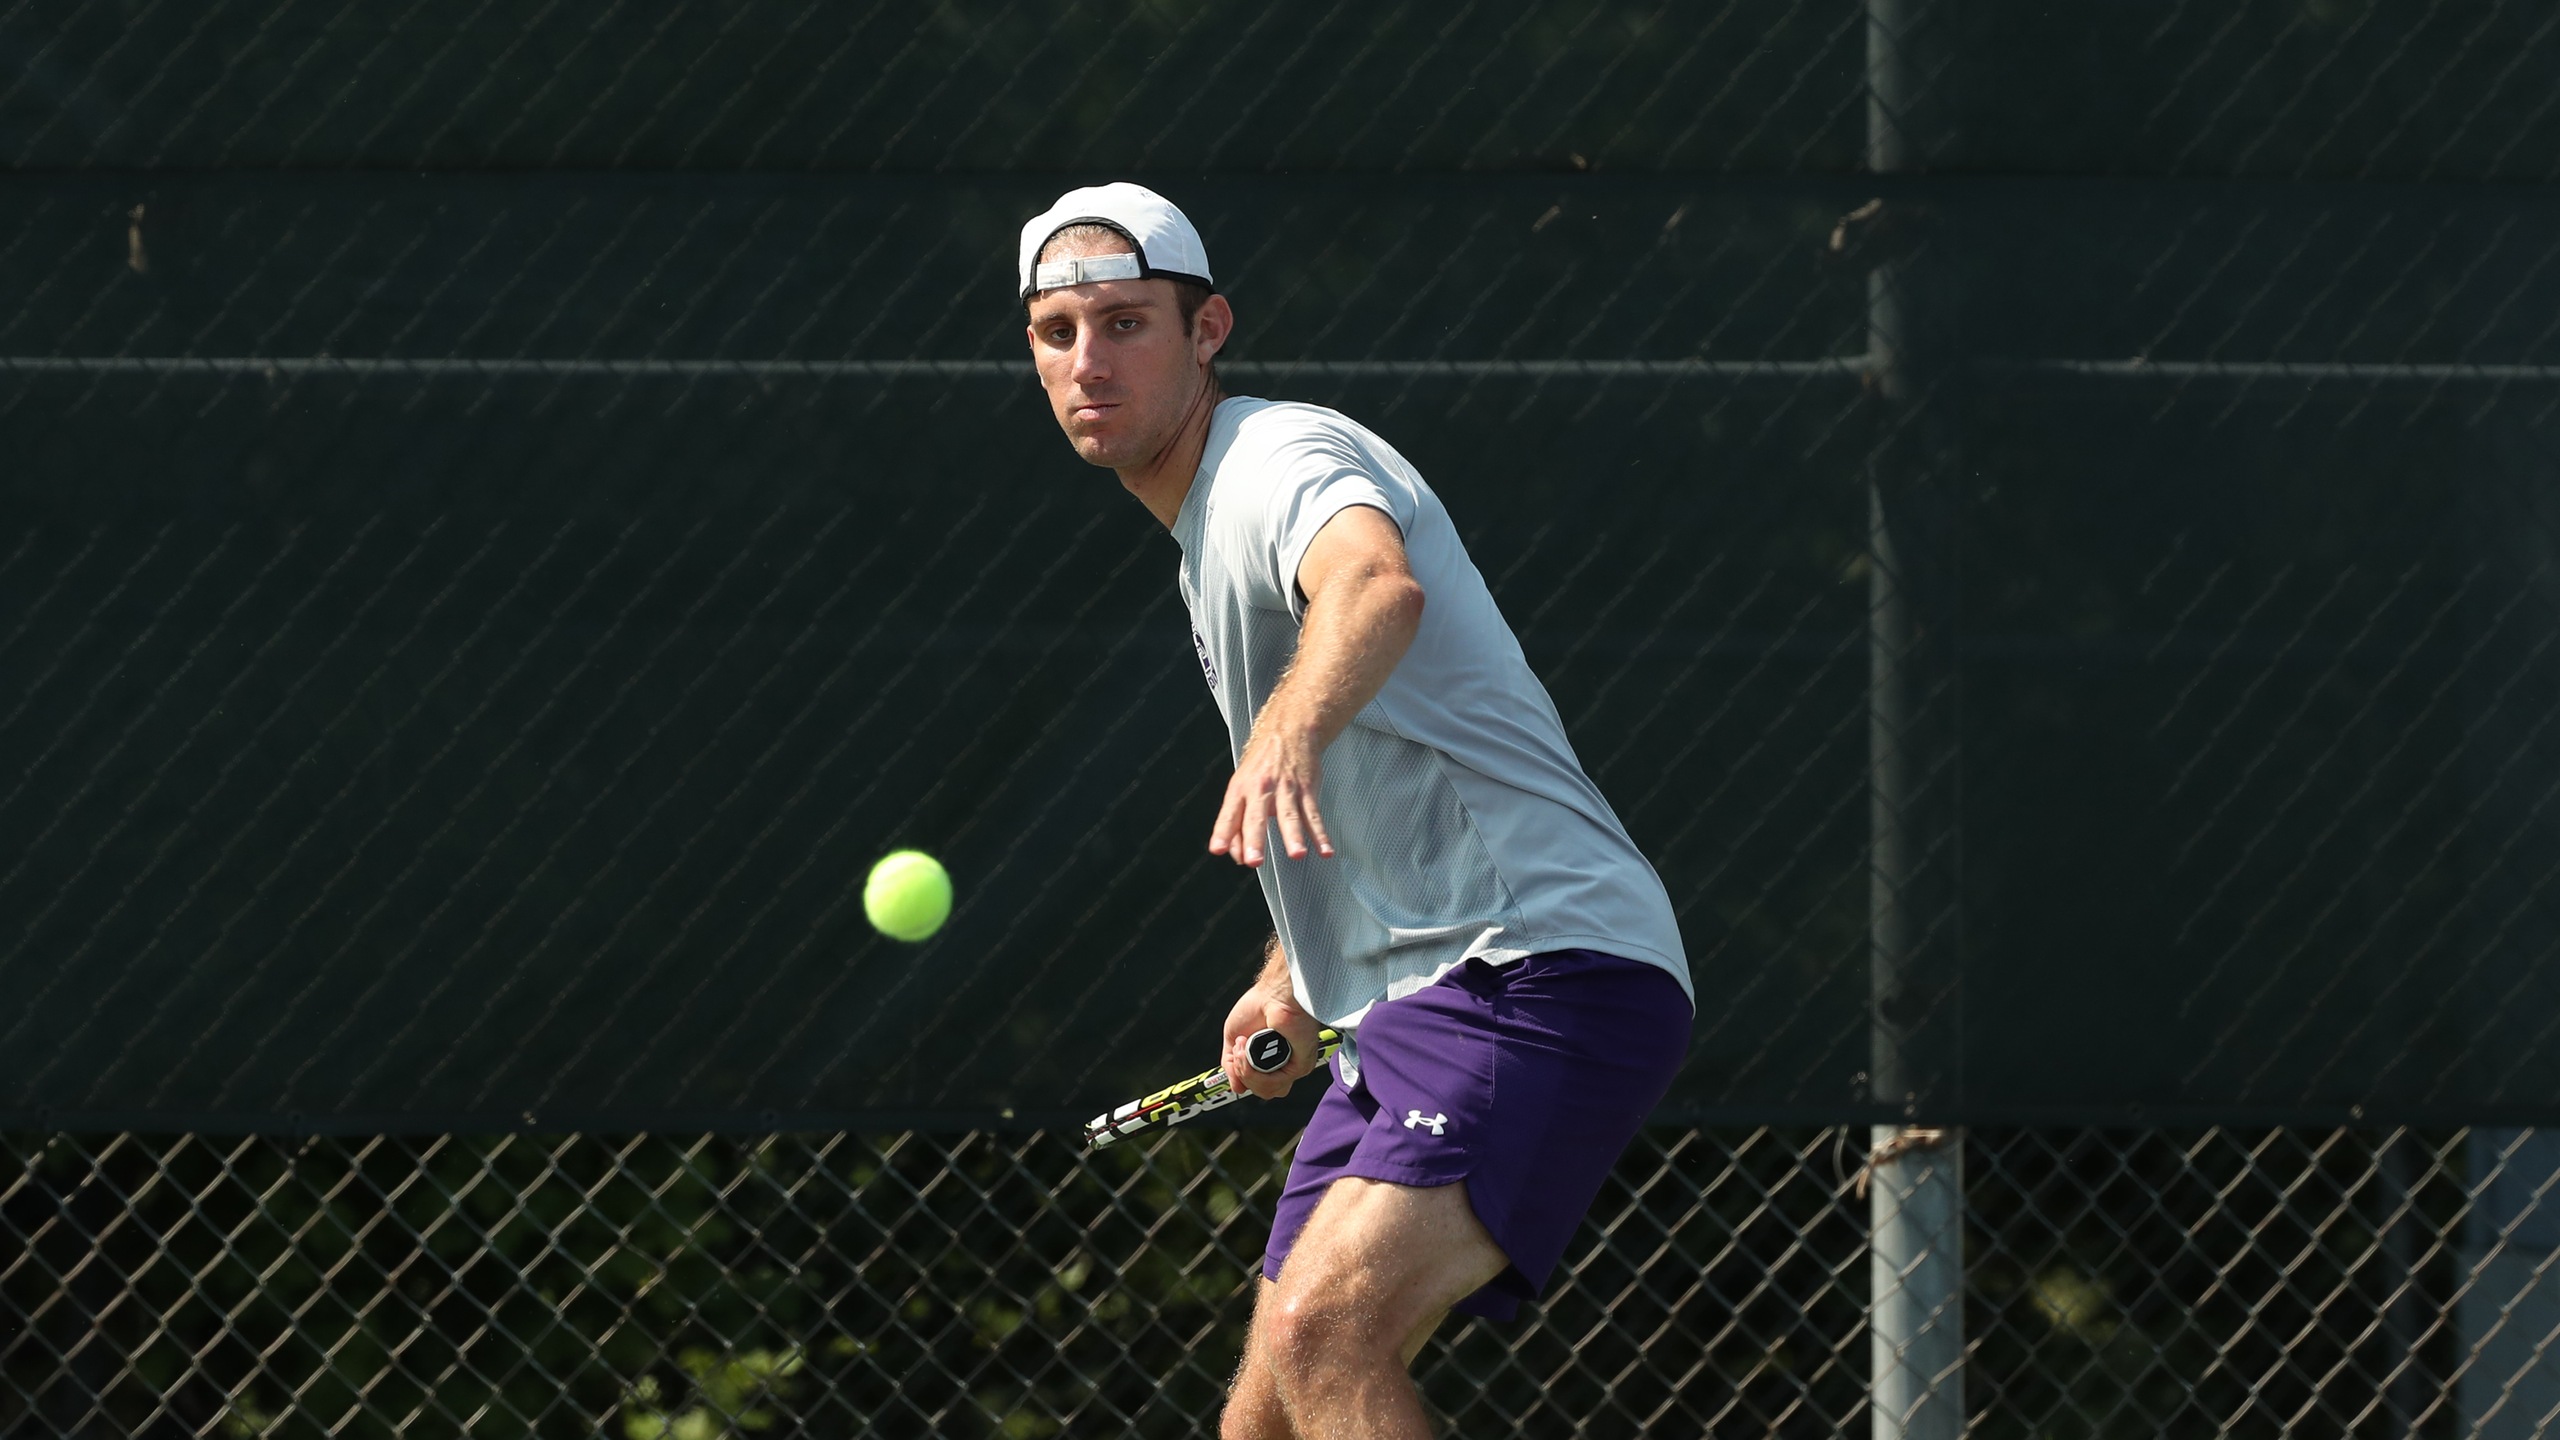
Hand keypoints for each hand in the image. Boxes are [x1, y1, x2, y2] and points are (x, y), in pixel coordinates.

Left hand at [1208, 726, 1332, 866]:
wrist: (1288, 730)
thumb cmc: (1261, 765)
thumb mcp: (1241, 787)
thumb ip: (1237, 823)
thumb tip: (1237, 856)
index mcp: (1240, 789)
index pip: (1229, 814)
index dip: (1223, 832)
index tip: (1217, 850)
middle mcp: (1260, 788)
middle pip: (1256, 817)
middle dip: (1255, 840)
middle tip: (1254, 861)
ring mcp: (1285, 789)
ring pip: (1290, 816)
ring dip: (1294, 836)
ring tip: (1297, 854)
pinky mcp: (1306, 789)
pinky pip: (1313, 814)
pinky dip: (1321, 834)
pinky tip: (1325, 850)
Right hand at [1220, 982, 1324, 1099]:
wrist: (1273, 993)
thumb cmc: (1258, 1007)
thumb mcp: (1234, 1039)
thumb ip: (1232, 1066)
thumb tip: (1236, 1088)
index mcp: (1272, 1061)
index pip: (1260, 1086)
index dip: (1244, 1076)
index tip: (1237, 1056)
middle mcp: (1284, 1065)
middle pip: (1263, 1092)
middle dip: (1243, 1075)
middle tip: (1240, 1052)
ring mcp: (1292, 1066)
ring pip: (1267, 1091)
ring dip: (1246, 1071)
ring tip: (1244, 1047)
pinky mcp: (1299, 1065)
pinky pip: (1273, 1083)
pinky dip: (1254, 1070)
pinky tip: (1249, 1049)